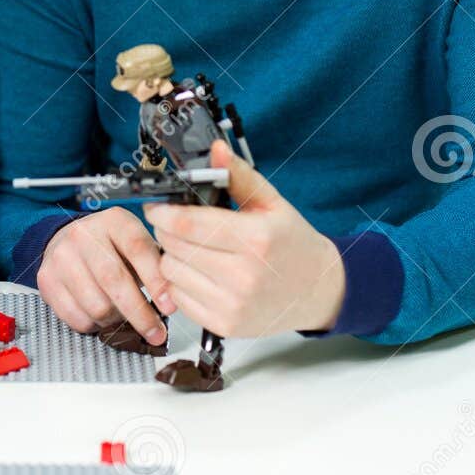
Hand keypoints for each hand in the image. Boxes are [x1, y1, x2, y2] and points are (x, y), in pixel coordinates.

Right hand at [37, 207, 174, 346]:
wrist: (65, 238)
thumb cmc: (109, 245)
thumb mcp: (134, 242)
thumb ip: (153, 265)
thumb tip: (170, 300)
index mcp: (113, 221)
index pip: (137, 249)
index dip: (156, 281)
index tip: (169, 307)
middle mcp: (83, 235)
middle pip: (114, 281)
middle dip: (139, 314)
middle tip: (155, 332)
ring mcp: (61, 257)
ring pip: (96, 305)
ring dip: (116, 321)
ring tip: (123, 317)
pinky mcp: (47, 279)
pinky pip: (76, 317)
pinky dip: (94, 326)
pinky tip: (101, 316)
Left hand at [147, 141, 345, 337]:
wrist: (318, 290)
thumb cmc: (293, 244)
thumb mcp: (271, 203)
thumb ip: (239, 176)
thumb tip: (215, 149)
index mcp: (255, 239)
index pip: (187, 224)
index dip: (162, 213)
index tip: (156, 206)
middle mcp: (243, 276)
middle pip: (174, 247)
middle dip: (166, 231)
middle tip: (176, 224)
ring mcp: (233, 304)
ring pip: (171, 273)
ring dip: (172, 256)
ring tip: (191, 248)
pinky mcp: (225, 325)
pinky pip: (179, 299)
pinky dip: (181, 283)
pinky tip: (199, 272)